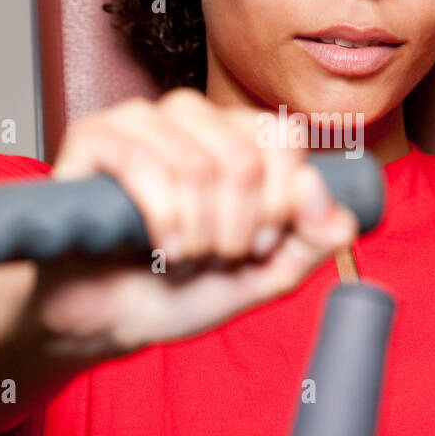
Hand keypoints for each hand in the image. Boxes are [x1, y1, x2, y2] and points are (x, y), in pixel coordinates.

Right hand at [26, 88, 358, 351]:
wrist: (104, 318)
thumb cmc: (177, 289)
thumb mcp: (263, 275)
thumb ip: (311, 243)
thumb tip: (343, 215)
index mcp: (235, 135)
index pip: (284, 140)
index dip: (280, 205)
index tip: (258, 244)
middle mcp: (190, 116)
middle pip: (245, 158)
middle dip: (238, 228)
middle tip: (216, 256)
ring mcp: (139, 120)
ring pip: (198, 164)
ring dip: (199, 231)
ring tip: (183, 256)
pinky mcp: (92, 138)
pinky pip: (143, 164)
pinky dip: (163, 219)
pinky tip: (161, 247)